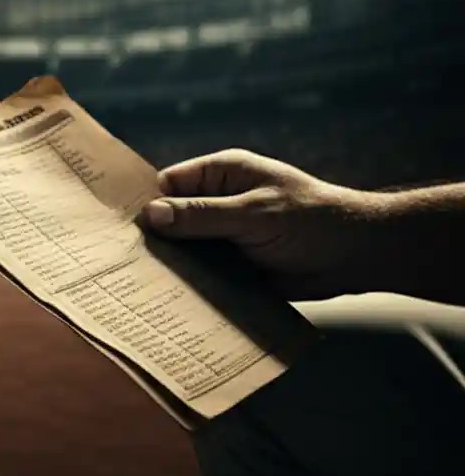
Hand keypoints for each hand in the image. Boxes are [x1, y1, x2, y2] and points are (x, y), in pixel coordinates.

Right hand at [140, 149, 380, 300]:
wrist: (356, 256)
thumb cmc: (310, 220)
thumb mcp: (252, 214)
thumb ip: (201, 214)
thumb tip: (151, 215)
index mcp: (220, 175)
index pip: (168, 185)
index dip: (145, 204)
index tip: (118, 228)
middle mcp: (217, 202)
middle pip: (171, 219)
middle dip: (154, 239)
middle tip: (122, 262)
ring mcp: (223, 235)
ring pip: (184, 250)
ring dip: (172, 266)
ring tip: (138, 285)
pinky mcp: (232, 265)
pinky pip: (202, 274)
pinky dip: (190, 286)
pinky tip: (169, 300)